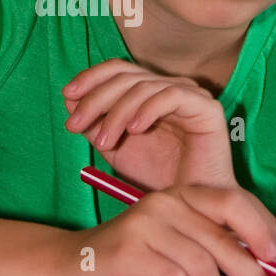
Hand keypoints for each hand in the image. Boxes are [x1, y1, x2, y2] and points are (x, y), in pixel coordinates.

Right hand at [58, 183, 275, 275]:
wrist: (69, 269)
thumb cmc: (129, 264)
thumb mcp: (174, 249)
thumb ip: (209, 250)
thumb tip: (264, 273)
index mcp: (179, 196)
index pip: (232, 202)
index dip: (259, 231)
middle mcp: (164, 203)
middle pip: (223, 241)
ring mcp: (145, 224)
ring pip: (202, 266)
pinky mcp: (128, 251)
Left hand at [63, 59, 235, 190]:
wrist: (189, 205)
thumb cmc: (156, 177)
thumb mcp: (115, 148)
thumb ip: (94, 123)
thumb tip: (70, 97)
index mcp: (151, 92)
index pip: (119, 69)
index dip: (91, 77)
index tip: (67, 96)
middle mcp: (170, 87)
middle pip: (126, 75)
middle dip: (95, 98)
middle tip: (76, 125)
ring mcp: (191, 95)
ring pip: (144, 86)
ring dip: (117, 113)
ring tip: (106, 142)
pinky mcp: (208, 108)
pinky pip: (172, 95)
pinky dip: (148, 109)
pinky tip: (134, 130)